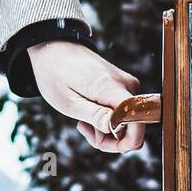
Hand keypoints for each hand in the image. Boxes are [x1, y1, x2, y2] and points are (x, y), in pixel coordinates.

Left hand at [27, 41, 145, 152]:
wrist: (54, 48)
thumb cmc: (56, 74)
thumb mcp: (68, 101)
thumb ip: (94, 116)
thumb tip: (117, 130)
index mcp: (112, 87)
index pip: (137, 122)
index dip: (124, 142)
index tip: (99, 141)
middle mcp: (127, 85)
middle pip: (134, 128)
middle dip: (110, 139)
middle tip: (83, 128)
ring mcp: (128, 84)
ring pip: (128, 124)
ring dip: (106, 130)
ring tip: (83, 120)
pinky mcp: (124, 86)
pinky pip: (124, 114)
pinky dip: (107, 120)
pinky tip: (89, 113)